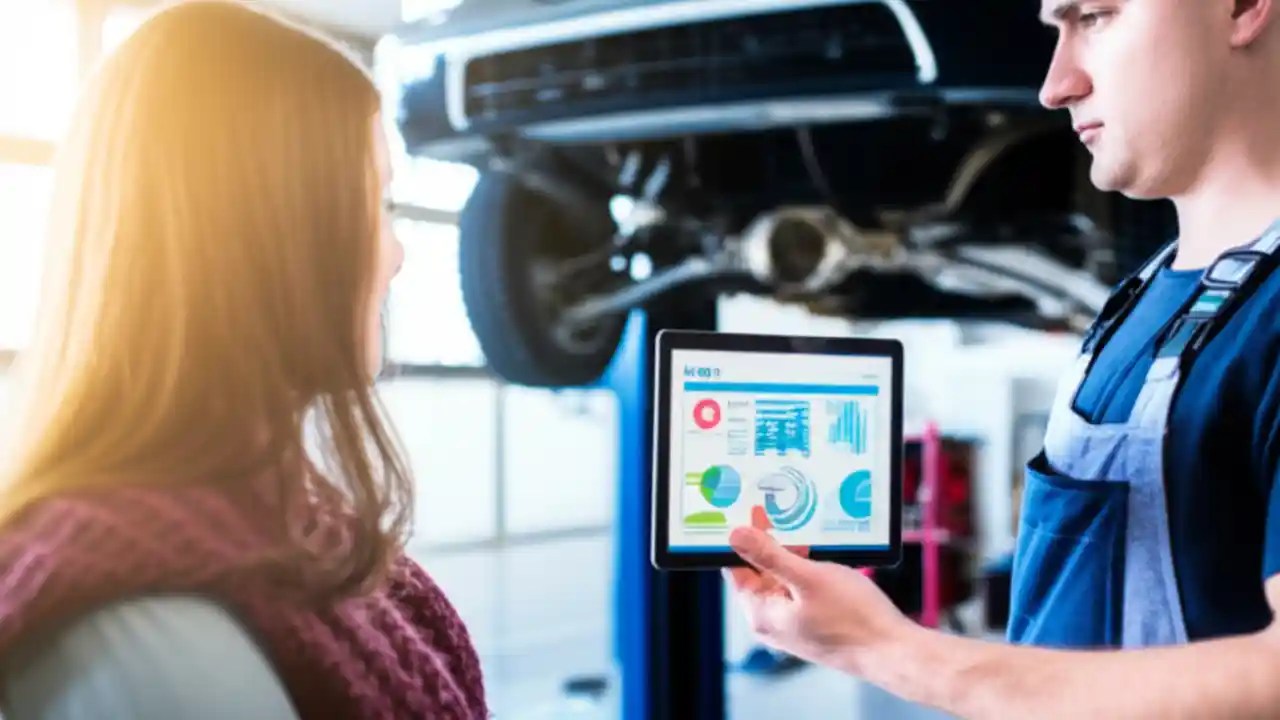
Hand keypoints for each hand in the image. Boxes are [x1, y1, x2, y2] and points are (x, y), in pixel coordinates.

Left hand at [724, 526, 913, 674]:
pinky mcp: (813, 622)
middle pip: (760, 573)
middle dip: (769, 545)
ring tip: (802, 529)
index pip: (737, 569)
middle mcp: (772, 622)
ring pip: (783, 579)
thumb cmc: (853, 618)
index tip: (753, 512)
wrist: (892, 650)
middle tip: (778, 511)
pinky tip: (820, 554)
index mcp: (761, 614)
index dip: (744, 540)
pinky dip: (806, 570)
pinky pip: (800, 589)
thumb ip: (770, 556)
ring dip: (791, 555)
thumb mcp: (809, 578)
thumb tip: (734, 536)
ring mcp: (793, 624)